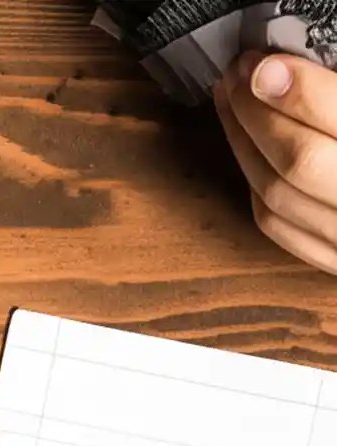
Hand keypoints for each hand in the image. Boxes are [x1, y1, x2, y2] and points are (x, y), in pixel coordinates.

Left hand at [215, 51, 336, 273]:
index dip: (296, 91)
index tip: (262, 64)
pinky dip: (257, 188)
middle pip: (297, 162)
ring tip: (233, 102)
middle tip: (239, 76)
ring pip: (277, 198)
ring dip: (243, 145)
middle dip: (256, 114)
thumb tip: (290, 72)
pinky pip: (283, 230)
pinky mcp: (336, 266)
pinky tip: (250, 154)